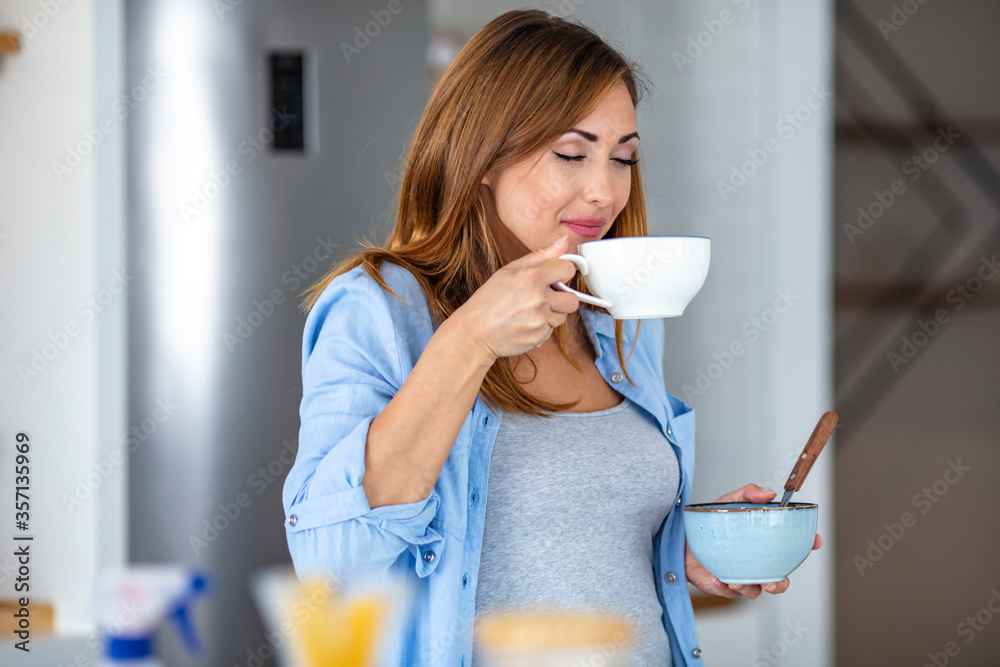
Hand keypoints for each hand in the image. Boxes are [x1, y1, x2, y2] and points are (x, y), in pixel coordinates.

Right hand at [452, 235, 579, 362]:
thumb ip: (541, 255)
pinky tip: (525, 323)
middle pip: (572, 299)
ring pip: (562, 316)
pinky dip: (541, 327)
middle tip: (545, 297)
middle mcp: (538, 298)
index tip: (555, 277)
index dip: (562, 273)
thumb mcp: (510, 270)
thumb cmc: (490, 299)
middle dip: (562, 298)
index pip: (568, 270)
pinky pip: (551, 330)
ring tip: (530, 311)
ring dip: (551, 314)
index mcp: (532, 276)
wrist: (476, 331)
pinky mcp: (539, 337)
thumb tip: (564, 242)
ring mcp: (540, 320)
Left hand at [684, 483, 822, 599]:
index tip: (814, 541)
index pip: (793, 548)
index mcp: (765, 544)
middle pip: (779, 580)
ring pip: (754, 590)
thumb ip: (748, 493)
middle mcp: (758, 563)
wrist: (686, 538)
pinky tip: (716, 578)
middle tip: (772, 581)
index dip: (807, 545)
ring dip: (747, 588)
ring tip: (735, 582)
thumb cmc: (714, 523)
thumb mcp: (729, 502)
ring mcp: (742, 576)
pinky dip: (723, 587)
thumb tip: (768, 493)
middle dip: (780, 584)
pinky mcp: (723, 585)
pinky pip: (727, 592)